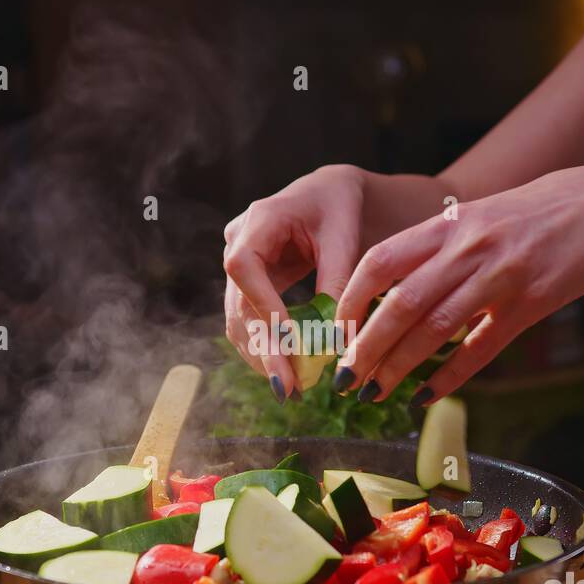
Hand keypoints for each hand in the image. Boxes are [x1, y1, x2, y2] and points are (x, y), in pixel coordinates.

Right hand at [223, 164, 365, 399]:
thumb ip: (338, 282)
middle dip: (263, 347)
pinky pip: (249, 322)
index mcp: (260, 219)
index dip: (262, 305)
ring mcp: (238, 265)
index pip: (244, 266)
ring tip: (290, 388)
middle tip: (287, 385)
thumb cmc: (338, 208)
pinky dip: (266, 348)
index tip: (288, 341)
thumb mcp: (345, 238)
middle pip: (237, 302)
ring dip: (261, 355)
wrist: (327, 195)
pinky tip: (287, 373)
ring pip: (237, 319)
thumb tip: (335, 338)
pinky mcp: (246, 285)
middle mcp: (238, 242)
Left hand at [332, 159, 583, 404]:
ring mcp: (499, 277)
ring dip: (398, 367)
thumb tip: (391, 290)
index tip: (333, 332)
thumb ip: (436, 248)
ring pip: (434, 329)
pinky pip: (481, 348)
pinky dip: (449, 375)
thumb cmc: (535, 212)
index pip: (379, 261)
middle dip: (365, 346)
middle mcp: (467, 248)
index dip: (349, 300)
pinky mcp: (529, 304)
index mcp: (448, 223)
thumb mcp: (477, 216)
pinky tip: (426, 396)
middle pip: (399, 303)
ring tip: (374, 392)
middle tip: (343, 378)